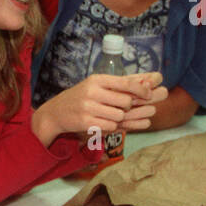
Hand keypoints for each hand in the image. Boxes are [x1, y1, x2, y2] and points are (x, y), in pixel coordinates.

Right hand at [38, 72, 166, 140]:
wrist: (56, 112)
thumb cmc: (81, 97)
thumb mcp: (96, 85)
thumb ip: (119, 83)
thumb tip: (147, 81)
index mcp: (97, 79)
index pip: (126, 82)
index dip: (141, 89)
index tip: (149, 94)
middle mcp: (92, 91)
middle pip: (126, 101)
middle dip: (128, 107)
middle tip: (120, 108)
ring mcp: (88, 107)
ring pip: (119, 115)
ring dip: (118, 118)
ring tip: (108, 116)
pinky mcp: (85, 122)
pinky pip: (110, 126)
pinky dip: (110, 126)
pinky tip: (102, 122)